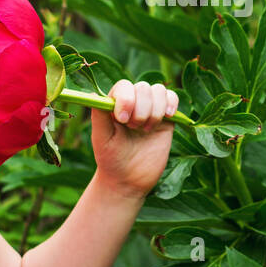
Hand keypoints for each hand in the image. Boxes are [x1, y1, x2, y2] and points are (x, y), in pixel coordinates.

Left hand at [90, 80, 178, 198]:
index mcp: (115, 104)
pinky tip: (166, 118)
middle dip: (141, 109)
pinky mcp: (166, 119)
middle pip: (143, 87)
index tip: (123, 120)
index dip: (127, 99)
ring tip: (146, 130)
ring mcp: (150, 109)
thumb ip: (99, 115)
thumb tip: (92, 94)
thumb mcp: (101, 138)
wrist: (129, 180)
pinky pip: (173, 98)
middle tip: (134, 129)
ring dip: (154, 110)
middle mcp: (133, 103)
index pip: (124, 86)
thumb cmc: (111, 159)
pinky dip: (172, 103)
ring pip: (159, 91)